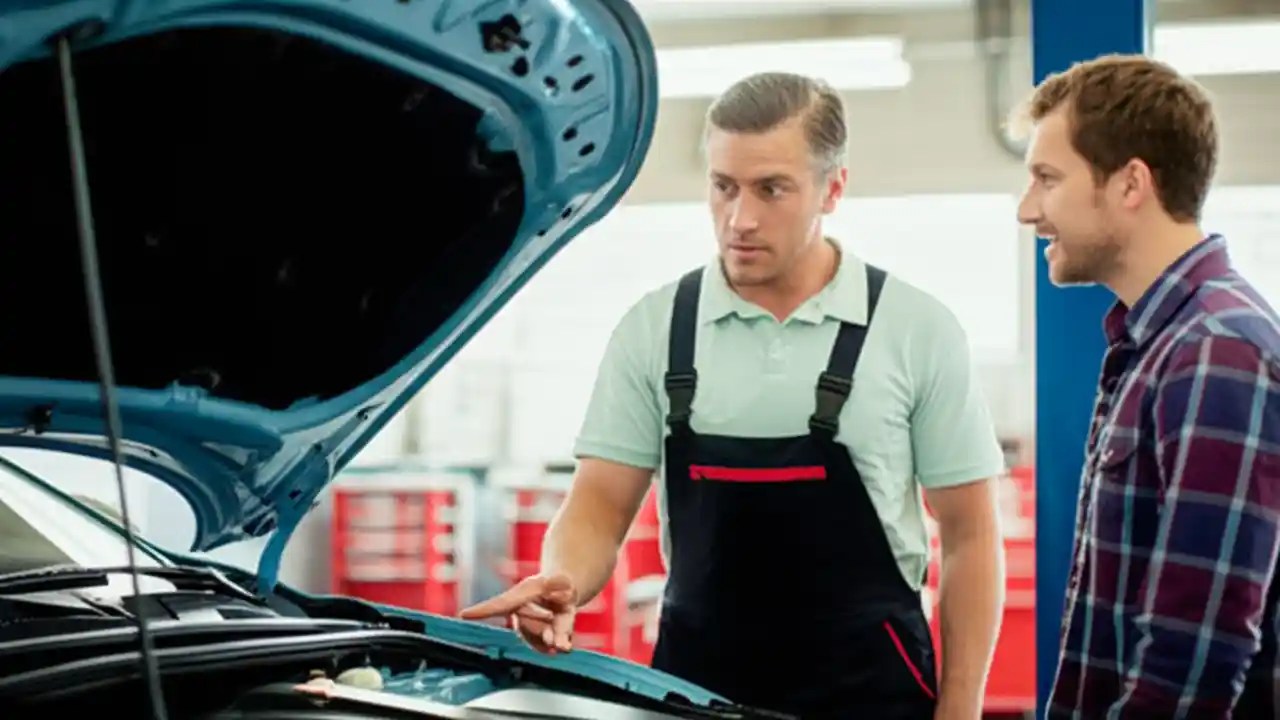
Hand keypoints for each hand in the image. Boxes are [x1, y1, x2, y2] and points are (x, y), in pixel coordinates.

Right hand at [459, 573, 578, 654]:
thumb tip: (566, 594)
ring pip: (536, 639)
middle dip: (540, 621)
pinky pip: (546, 648)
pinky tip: (565, 648)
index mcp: (518, 596)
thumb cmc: (556, 584)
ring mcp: (530, 629)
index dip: (481, 611)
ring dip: (549, 639)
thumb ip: (560, 585)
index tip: (463, 616)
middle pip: (524, 624)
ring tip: (560, 638)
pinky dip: (557, 648)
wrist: (565, 595)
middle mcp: (520, 615)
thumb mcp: (560, 579)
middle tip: (552, 613)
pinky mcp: (543, 639)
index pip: (498, 605)